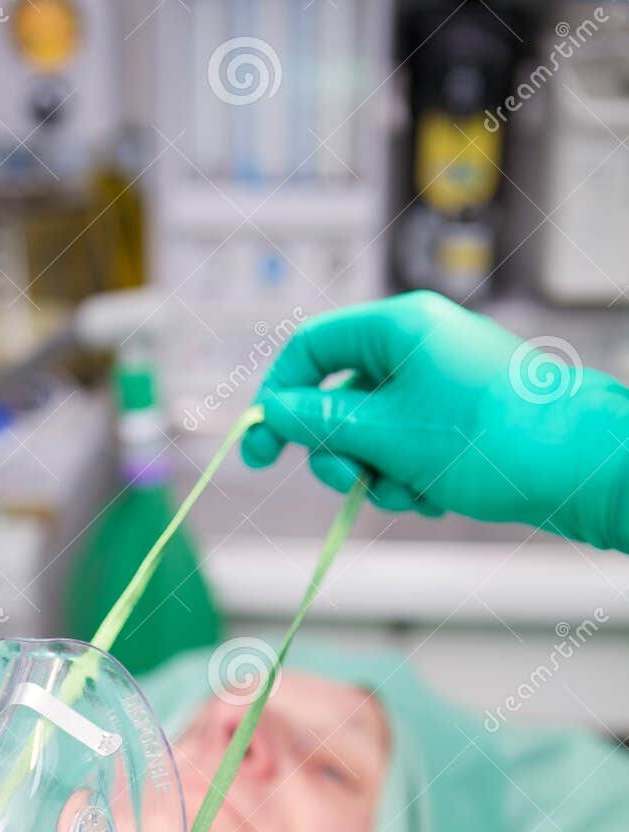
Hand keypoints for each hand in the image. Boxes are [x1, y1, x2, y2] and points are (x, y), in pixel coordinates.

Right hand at [243, 291, 628, 550]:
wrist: (577, 465)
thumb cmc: (488, 437)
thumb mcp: (385, 433)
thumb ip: (319, 420)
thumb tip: (271, 413)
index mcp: (399, 327)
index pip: (311, 348)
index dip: (278, 398)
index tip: (261, 450)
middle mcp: (419, 346)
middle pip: (339, 396)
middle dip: (338, 449)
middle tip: (349, 482)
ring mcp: (441, 382)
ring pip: (373, 431)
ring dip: (378, 473)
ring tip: (412, 493)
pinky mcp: (460, 417)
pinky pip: (407, 447)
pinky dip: (409, 477)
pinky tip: (436, 497)